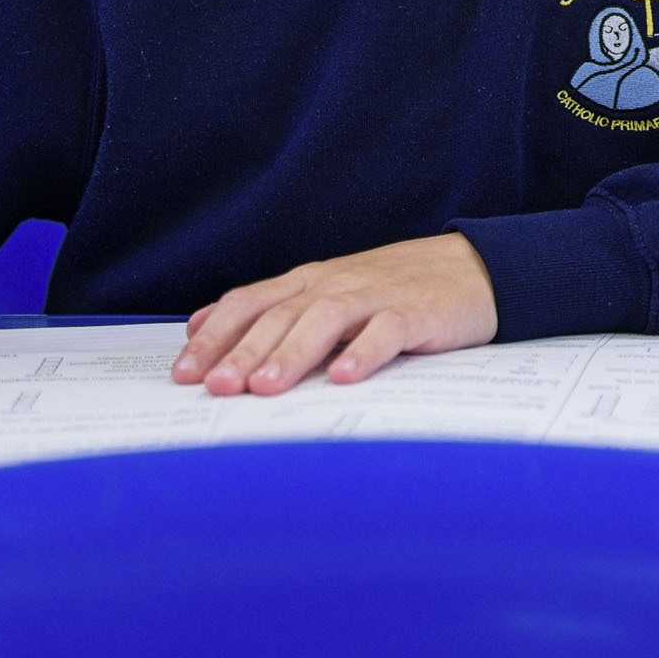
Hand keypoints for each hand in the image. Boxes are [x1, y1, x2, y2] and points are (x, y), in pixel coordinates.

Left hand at [172, 233, 498, 396]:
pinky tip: (344, 378)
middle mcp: (333, 284)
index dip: (214, 336)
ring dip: (292, 354)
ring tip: (265, 387)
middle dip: (243, 352)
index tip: (183, 374)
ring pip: (324, 320)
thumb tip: (201, 325)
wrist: (475, 268)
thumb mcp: (327, 293)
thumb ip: (270, 310)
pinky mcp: (416, 311)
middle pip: (279, 315)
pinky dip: (363, 352)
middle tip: (217, 389)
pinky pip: (386, 330)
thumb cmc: (394, 289)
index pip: (249, 304)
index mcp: (308, 282)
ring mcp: (375, 295)